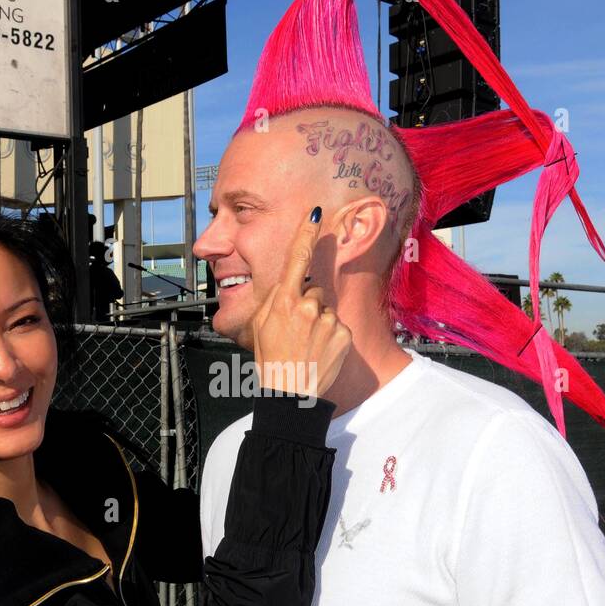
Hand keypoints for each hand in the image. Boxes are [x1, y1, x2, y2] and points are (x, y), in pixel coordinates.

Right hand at [251, 207, 350, 399]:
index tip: (315, 212)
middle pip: (313, 291)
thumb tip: (289, 286)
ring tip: (307, 344)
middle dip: (307, 305)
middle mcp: (308, 305)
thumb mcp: (260, 325)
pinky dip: (331, 336)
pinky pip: (337, 326)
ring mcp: (327, 320)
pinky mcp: (343, 334)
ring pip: (325, 309)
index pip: (297, 258)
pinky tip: (320, 351)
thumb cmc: (271, 359)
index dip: (306, 233)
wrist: (290, 393)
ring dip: (319, 322)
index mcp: (284, 300)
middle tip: (296, 331)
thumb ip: (275, 300)